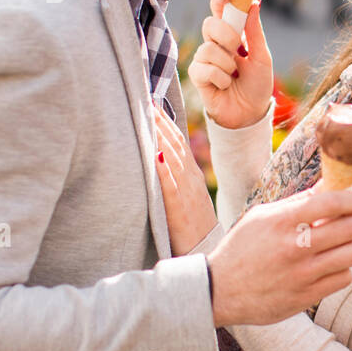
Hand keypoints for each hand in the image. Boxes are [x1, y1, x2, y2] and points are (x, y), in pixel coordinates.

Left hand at [153, 105, 217, 255]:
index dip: (165, 121)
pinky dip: (163, 168)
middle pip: (173, 143)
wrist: (207, 252)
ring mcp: (186, 191)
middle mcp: (190, 177)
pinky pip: (169, 185)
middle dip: (159, 120)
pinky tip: (155, 154)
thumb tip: (159, 159)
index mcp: (191, 174)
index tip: (151, 102)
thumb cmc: (192, 227)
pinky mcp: (178, 207)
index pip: (177, 141)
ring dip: (159, 135)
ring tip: (147, 115)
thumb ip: (174, 179)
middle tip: (144, 98)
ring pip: (171, 157)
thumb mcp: (186, 197)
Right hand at [186, 0, 273, 129]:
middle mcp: (215, 43)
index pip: (220, 10)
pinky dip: (220, 77)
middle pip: (209, 24)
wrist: (251, 112)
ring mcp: (204, 59)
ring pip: (208, 48)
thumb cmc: (257, 84)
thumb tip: (255, 3)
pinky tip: (226, 85)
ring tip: (235, 75)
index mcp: (231, 34)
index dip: (219, 0)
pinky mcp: (197, 75)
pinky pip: (204, 68)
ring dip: (228, 64)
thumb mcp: (262, 57)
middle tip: (239, 49)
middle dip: (227, 35)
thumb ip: (255, 31)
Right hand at [207, 187, 351, 327]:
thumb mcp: (261, 217)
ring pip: (351, 254)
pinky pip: (343, 278)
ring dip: (348, 248)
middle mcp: (294, 247)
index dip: (351, 199)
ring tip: (336, 247)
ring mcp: (301, 274)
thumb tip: (329, 184)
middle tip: (347, 223)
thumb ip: (297, 202)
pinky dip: (340, 271)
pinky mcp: (306, 296)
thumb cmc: (242, 248)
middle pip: (348, 228)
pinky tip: (328, 267)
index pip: (330, 203)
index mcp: (281, 222)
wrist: (219, 290)